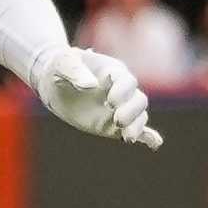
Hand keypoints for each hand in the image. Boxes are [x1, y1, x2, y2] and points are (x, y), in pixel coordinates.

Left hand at [32, 47, 163, 148]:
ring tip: (128, 137)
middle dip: (131, 112)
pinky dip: (147, 137)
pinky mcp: (111, 124)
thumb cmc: (60, 67)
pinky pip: (136, 130)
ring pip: (139, 116)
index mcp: (113, 72)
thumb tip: (90, 86)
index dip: (123, 92)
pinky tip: (155, 144)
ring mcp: (118, 108)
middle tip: (118, 121)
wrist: (53, 83)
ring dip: (137, 126)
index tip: (110, 101)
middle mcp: (121, 91)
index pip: (127, 81)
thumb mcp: (63, 63)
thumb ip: (75, 72)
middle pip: (138, 100)